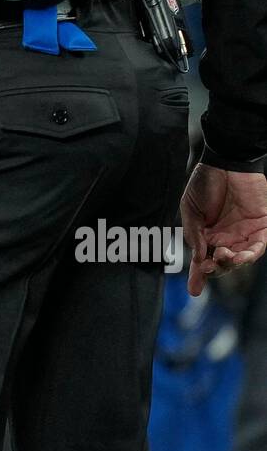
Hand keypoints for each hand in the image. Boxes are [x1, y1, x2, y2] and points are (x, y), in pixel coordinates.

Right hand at [181, 163, 266, 295]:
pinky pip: (259, 246)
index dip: (199, 275)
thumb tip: (198, 257)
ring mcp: (244, 233)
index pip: (203, 260)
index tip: (194, 290)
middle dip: (215, 268)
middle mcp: (226, 237)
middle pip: (222, 264)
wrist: (226, 160)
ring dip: (233, 263)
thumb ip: (193, 233)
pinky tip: (242, 256)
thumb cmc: (205, 182)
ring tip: (225, 258)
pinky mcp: (261, 226)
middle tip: (208, 264)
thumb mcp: (190, 208)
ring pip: (241, 258)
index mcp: (207, 235)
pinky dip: (252, 254)